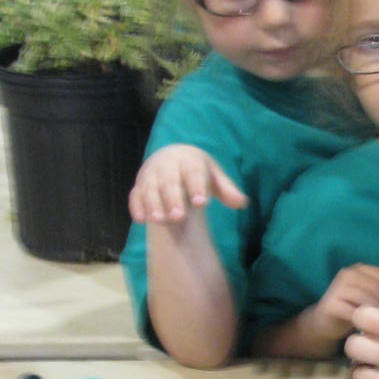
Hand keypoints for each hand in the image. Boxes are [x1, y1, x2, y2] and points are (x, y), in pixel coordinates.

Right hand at [129, 145, 248, 225]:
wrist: (171, 157)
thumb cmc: (197, 171)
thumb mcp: (213, 175)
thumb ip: (227, 189)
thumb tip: (242, 202)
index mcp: (189, 161)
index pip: (193, 172)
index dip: (196, 187)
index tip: (202, 203)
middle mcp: (167, 166)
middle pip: (169, 182)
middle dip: (173, 199)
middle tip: (179, 217)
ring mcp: (151, 176)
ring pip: (150, 189)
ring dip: (153, 204)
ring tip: (159, 221)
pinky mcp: (139, 186)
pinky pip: (135, 195)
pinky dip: (136, 206)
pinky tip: (141, 220)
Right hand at [309, 266, 378, 354]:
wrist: (324, 325)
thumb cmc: (353, 310)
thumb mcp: (375, 299)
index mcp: (362, 269)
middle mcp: (349, 274)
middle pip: (378, 287)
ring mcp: (338, 287)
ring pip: (368, 299)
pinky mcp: (330, 304)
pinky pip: (354, 313)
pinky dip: (369, 324)